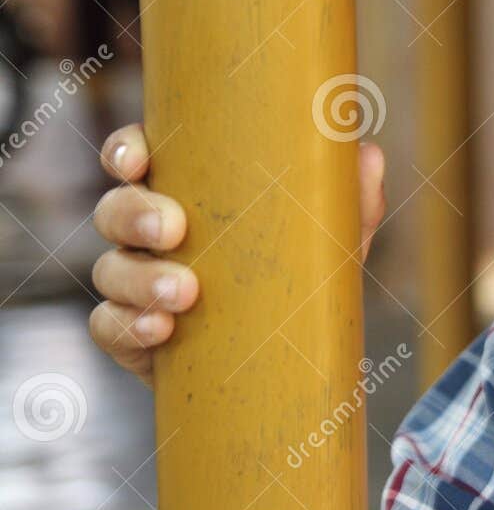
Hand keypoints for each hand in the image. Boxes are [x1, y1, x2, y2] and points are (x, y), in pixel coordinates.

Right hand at [88, 123, 385, 385]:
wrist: (292, 358)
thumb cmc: (301, 276)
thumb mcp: (331, 240)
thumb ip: (351, 201)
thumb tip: (369, 154)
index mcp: (186, 193)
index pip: (137, 159)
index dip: (126, 151)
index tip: (138, 159)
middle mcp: (150, 234)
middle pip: (116, 211)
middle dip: (135, 214)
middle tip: (173, 229)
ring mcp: (136, 284)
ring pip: (110, 270)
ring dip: (140, 278)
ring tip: (184, 292)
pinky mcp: (132, 334)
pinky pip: (108, 326)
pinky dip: (130, 326)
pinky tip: (162, 330)